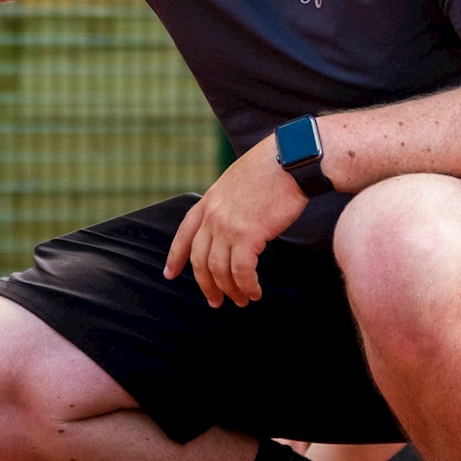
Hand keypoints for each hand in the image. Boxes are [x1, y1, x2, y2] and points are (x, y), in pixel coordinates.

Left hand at [164, 135, 310, 306]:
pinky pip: (241, 271)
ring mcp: (227, 226)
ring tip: (241, 301)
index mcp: (209, 200)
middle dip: (206, 285)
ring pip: (219, 270)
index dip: (176, 256)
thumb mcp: (237, 180)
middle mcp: (213, 215)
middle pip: (199, 260)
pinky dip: (247, 286)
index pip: (184, 233)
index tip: (169, 273)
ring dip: (230, 290)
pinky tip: (254, 293)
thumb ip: (228, 203)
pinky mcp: (248, 235)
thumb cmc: (273, 167)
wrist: (291, 159)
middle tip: (215, 301)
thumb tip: (235, 223)